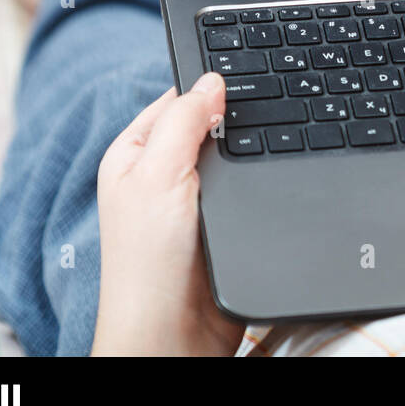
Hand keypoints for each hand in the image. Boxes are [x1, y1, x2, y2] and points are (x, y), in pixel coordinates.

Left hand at [93, 73, 243, 355]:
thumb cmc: (148, 264)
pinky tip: (271, 174)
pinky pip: (250, 184)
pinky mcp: (225, 221)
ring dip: (250, 149)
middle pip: (209, 124)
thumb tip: (212, 79)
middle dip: (234, 118)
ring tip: (266, 142)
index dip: (208, 86)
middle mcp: (161, 172)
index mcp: (134, 153)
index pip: (177, 99)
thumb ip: (184, 122)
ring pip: (234, 153)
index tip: (243, 72)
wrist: (176, 333)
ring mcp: (195, 198)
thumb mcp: (158, 175)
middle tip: (260, 110)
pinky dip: (262, 177)